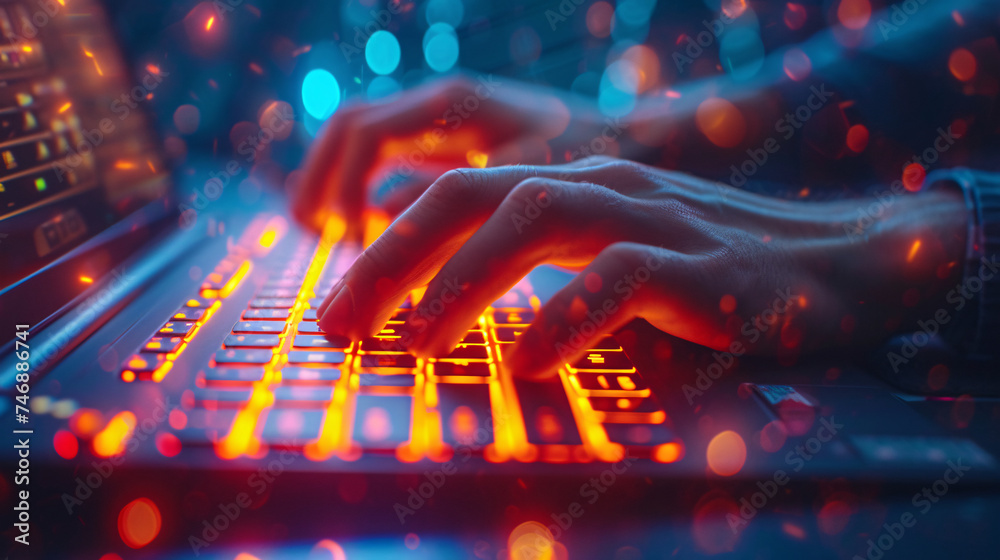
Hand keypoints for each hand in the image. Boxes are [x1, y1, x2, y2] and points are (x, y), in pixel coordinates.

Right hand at [292, 75, 613, 233]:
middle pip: (350, 128)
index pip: (367, 134)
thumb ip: (461, 198)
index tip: (344, 238)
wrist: (627, 139)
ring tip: (326, 236)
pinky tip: (370, 235)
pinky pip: (390, 162)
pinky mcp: (449, 145)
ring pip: (363, 142)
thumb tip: (386, 221)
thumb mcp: (529, 179)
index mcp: (455, 106)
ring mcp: (441, 123)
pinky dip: (368, 193)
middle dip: (321, 178)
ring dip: (337, 184)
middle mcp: (439, 106)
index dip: (344, 186)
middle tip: (311, 235)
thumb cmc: (588, 158)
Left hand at [316, 157, 966, 378]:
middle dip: (391, 259)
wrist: (838, 262)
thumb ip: (534, 262)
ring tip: (412, 343)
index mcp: (570, 185)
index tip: (336, 315)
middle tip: (336, 328)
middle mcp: (599, 186)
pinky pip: (621, 277)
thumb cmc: (707, 270)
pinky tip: (529, 366)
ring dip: (461, 279)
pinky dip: (565, 318)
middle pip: (470, 196)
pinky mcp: (701, 263)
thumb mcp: (607, 255)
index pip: (453, 197)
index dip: (383, 250)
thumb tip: (442, 288)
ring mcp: (651, 217)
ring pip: (535, 217)